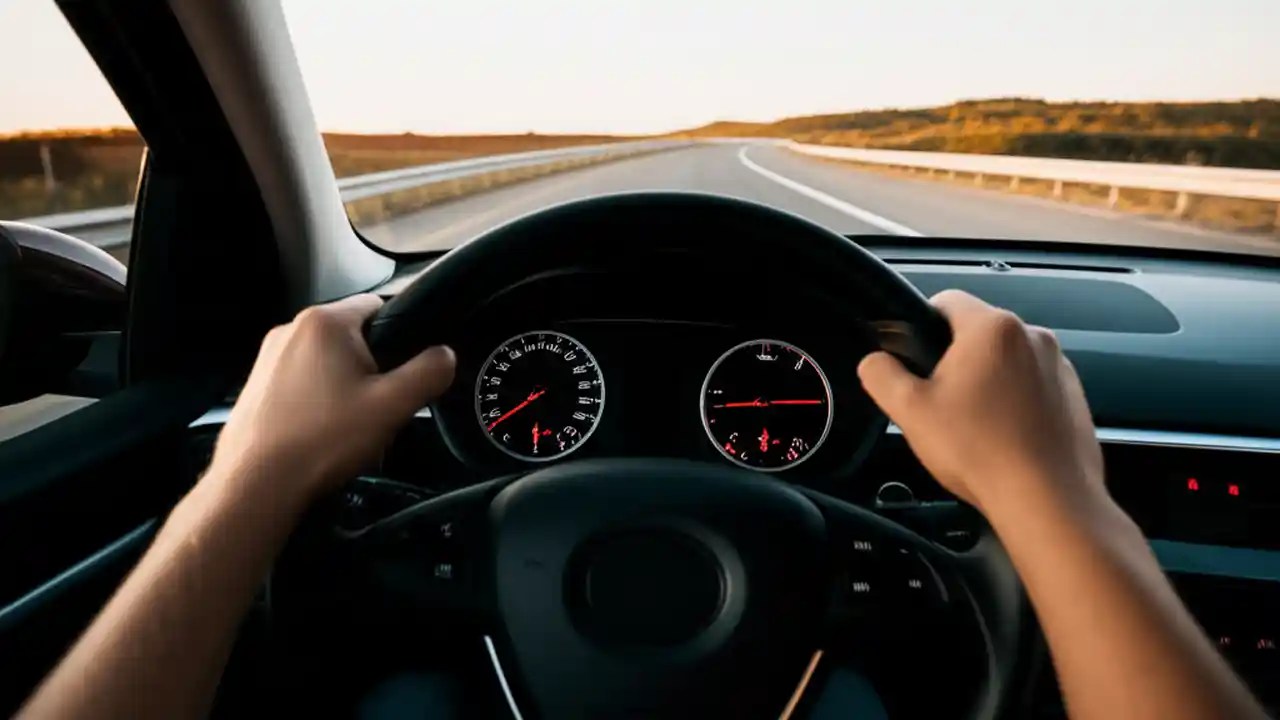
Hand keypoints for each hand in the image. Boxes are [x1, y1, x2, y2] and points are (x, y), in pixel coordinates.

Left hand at [208, 294, 454, 506]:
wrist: (256, 484)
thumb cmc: (325, 439)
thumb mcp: (391, 406)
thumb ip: (428, 373)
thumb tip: (446, 355)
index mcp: (324, 321)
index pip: (380, 305)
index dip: (401, 337)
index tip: (403, 374)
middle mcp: (291, 328)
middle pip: (353, 336)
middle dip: (371, 367)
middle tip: (379, 407)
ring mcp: (267, 356)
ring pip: (327, 361)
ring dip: (344, 385)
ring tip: (348, 426)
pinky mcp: (254, 384)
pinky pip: (302, 380)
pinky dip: (317, 399)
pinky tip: (320, 433)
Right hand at [857, 290, 1103, 515]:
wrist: (1047, 499)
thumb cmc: (978, 450)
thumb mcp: (910, 412)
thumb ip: (881, 375)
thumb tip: (874, 361)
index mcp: (992, 327)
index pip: (947, 300)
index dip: (922, 325)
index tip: (915, 360)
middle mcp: (1033, 336)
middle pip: (979, 333)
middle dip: (956, 360)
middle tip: (941, 403)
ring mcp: (1060, 366)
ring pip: (1008, 360)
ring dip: (989, 381)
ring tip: (975, 426)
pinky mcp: (1075, 396)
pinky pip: (1035, 385)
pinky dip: (1017, 402)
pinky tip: (1005, 437)